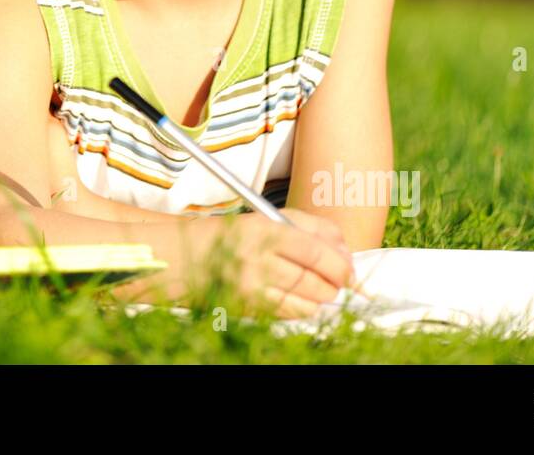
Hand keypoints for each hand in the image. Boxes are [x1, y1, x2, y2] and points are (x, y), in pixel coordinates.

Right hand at [196, 207, 354, 319]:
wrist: (186, 257)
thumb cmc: (234, 236)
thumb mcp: (269, 218)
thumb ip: (312, 228)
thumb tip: (346, 253)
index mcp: (261, 230)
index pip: (313, 251)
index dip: (338, 264)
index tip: (348, 270)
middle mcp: (255, 260)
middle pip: (312, 280)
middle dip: (335, 284)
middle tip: (339, 280)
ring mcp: (250, 288)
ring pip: (305, 302)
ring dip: (321, 298)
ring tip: (318, 287)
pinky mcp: (247, 309)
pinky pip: (290, 314)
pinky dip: (303, 308)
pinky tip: (299, 297)